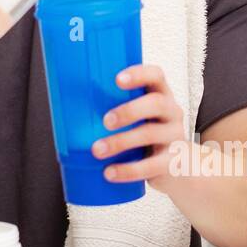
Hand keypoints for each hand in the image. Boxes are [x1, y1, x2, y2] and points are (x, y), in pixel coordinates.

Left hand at [91, 63, 187, 190]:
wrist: (179, 167)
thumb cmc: (147, 135)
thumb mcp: (139, 117)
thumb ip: (116, 107)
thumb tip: (67, 104)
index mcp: (161, 95)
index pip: (156, 75)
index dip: (139, 74)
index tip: (117, 80)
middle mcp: (172, 113)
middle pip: (156, 103)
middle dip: (129, 110)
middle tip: (105, 121)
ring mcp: (174, 137)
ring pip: (150, 134)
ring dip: (121, 142)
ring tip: (97, 150)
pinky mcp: (172, 163)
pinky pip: (151, 166)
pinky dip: (127, 170)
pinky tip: (109, 172)